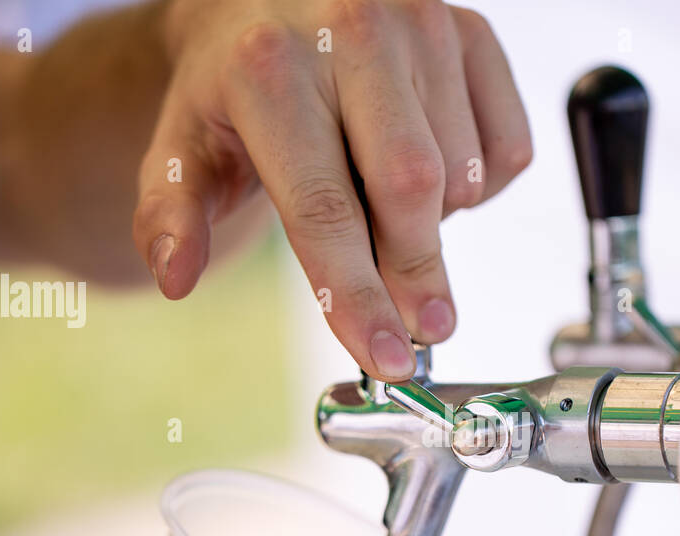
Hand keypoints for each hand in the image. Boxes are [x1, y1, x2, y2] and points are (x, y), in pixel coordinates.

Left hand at [136, 0, 532, 380]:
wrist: (269, 6)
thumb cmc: (234, 92)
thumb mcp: (183, 151)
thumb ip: (170, 217)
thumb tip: (175, 276)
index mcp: (269, 69)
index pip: (324, 209)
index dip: (358, 295)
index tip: (387, 357)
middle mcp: (350, 31)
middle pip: (409, 192)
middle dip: (416, 275)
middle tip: (420, 324)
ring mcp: (420, 22)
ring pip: (461, 174)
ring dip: (439, 221)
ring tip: (390, 205)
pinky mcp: (471, 29)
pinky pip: (508, 149)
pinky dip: (481, 185)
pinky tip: (435, 167)